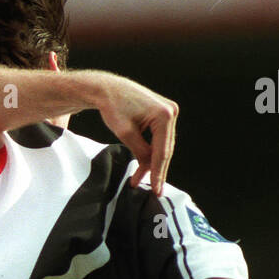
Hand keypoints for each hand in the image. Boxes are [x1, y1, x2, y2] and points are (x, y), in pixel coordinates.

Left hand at [96, 77, 177, 194]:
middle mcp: (171, 111)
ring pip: (163, 145)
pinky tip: (146, 165)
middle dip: (157, 170)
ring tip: (145, 180)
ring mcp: (169, 110)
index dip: (157, 172)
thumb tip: (149, 168)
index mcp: (164, 115)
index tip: (155, 189)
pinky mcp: (163, 112)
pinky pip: (160, 137)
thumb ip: (140, 152)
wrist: (107, 89)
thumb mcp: (125, 134)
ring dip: (154, 162)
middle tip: (154, 190)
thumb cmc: (113, 107)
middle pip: (165, 149)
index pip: (162, 151)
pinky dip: (153, 150)